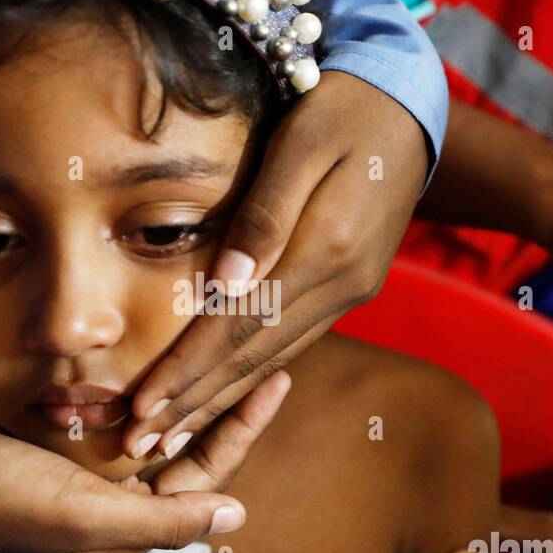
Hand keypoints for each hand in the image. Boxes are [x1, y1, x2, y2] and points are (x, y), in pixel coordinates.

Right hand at [0, 371, 289, 552]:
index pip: (206, 480)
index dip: (242, 430)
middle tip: (259, 352)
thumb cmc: (4, 497)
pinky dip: (145, 390)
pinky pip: (121, 415)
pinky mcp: (58, 444)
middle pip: (187, 452)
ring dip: (188, 394)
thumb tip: (237, 518)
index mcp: (126, 533)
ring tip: (221, 349)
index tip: (276, 378)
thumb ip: (166, 520)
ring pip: (156, 430)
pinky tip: (164, 357)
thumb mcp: (89, 516)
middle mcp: (112, 508)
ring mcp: (85, 475)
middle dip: (223, 406)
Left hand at [122, 71, 427, 457]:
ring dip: (222, 403)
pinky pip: (293, 342)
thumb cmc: (341, 107)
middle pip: (255, 358)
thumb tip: (226, 285)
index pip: (241, 326)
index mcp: (326, 250)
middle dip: (196, 405)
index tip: (143, 406)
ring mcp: (350, 292)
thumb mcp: (301, 143)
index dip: (190, 370)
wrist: (408, 106)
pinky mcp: (350, 288)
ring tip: (173, 438)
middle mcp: (342, 285)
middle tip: (143, 446)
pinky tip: (225, 398)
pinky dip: (253, 377)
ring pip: (275, 360)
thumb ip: (265, 214)